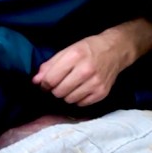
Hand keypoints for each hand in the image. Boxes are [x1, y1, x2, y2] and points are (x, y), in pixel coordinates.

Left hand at [32, 18, 151, 105]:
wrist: (116, 50)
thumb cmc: (89, 48)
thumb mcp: (68, 50)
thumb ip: (50, 65)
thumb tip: (35, 81)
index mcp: (75, 57)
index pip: (50, 80)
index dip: (45, 84)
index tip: (47, 82)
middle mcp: (86, 71)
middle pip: (58, 92)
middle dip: (56, 89)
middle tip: (62, 82)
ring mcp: (95, 83)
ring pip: (69, 100)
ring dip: (67, 95)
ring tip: (73, 85)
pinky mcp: (102, 92)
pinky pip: (81, 104)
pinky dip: (78, 98)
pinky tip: (82, 89)